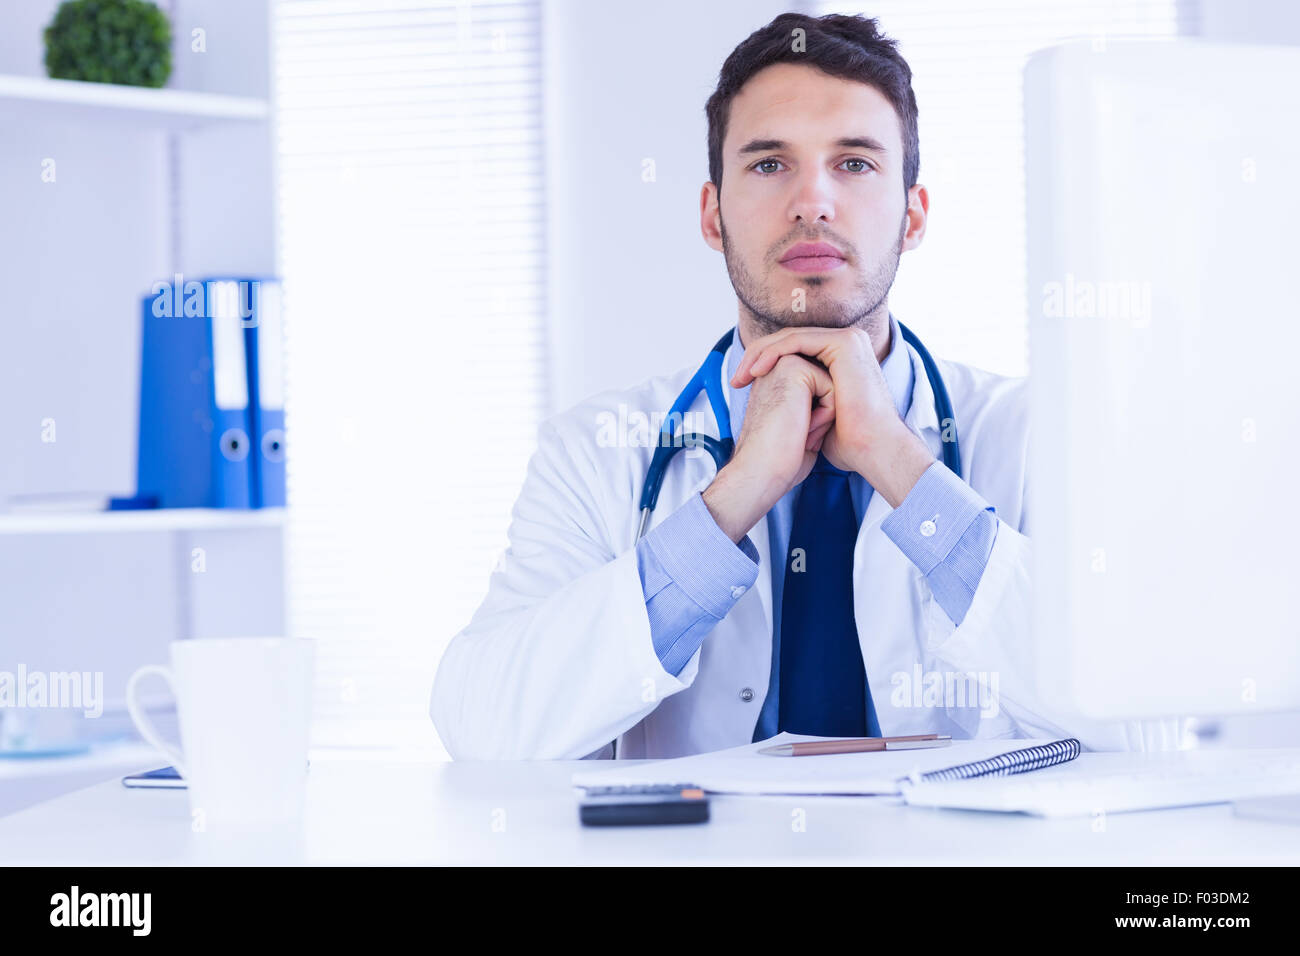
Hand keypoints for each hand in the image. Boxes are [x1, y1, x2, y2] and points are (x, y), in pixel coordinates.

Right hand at [702, 354, 833, 541]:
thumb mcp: (801, 428)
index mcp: (775, 382)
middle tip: (796, 436)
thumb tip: (839, 402)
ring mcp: (783, 365)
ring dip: (823, 416)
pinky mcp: (794, 368)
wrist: (760, 472)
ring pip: (832, 386)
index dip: (816, 423)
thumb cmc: (780, 460)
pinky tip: (803, 427)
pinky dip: (825, 415)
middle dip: (821, 417)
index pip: (819, 394)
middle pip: (828, 388)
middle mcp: (776, 369)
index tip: (791, 439)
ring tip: (800, 432)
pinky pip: (832, 388)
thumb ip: (814, 408)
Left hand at [731, 326, 933, 506]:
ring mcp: (847, 340)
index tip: (741, 385)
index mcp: (840, 359)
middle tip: (736, 380)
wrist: (872, 450)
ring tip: (741, 377)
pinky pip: (798, 341)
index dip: (764, 364)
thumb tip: (775, 405)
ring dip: (760, 355)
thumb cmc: (849, 443)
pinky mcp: (844, 343)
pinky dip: (773, 353)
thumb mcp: (816, 417)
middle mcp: (845, 345)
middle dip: (757, 357)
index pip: (794, 351)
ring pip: (790, 338)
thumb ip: (802, 401)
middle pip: (790, 341)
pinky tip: (757, 370)